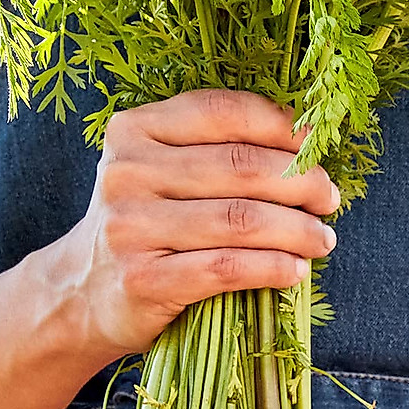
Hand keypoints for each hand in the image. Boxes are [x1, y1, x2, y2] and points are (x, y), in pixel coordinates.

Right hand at [58, 88, 340, 354]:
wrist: (80, 295)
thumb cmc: (141, 231)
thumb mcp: (156, 175)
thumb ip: (208, 152)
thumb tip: (302, 148)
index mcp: (134, 131)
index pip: (224, 113)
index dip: (281, 128)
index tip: (315, 148)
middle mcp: (128, 174)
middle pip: (240, 168)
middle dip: (300, 182)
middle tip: (328, 200)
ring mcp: (132, 230)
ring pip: (240, 221)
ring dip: (296, 231)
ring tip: (322, 240)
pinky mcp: (145, 281)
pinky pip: (226, 268)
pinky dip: (272, 268)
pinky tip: (295, 271)